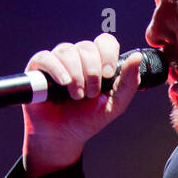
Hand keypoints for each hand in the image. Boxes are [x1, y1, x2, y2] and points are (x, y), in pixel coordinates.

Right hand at [21, 33, 144, 176]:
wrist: (63, 136)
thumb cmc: (88, 120)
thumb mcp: (115, 104)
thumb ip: (129, 82)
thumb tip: (137, 57)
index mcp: (97, 62)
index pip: (105, 41)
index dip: (107, 54)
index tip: (108, 75)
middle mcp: (78, 57)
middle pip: (87, 47)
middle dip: (91, 73)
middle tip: (89, 94)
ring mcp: (58, 60)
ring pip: (68, 51)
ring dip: (75, 75)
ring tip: (76, 96)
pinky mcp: (39, 67)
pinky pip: (47, 57)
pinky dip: (57, 69)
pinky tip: (63, 84)